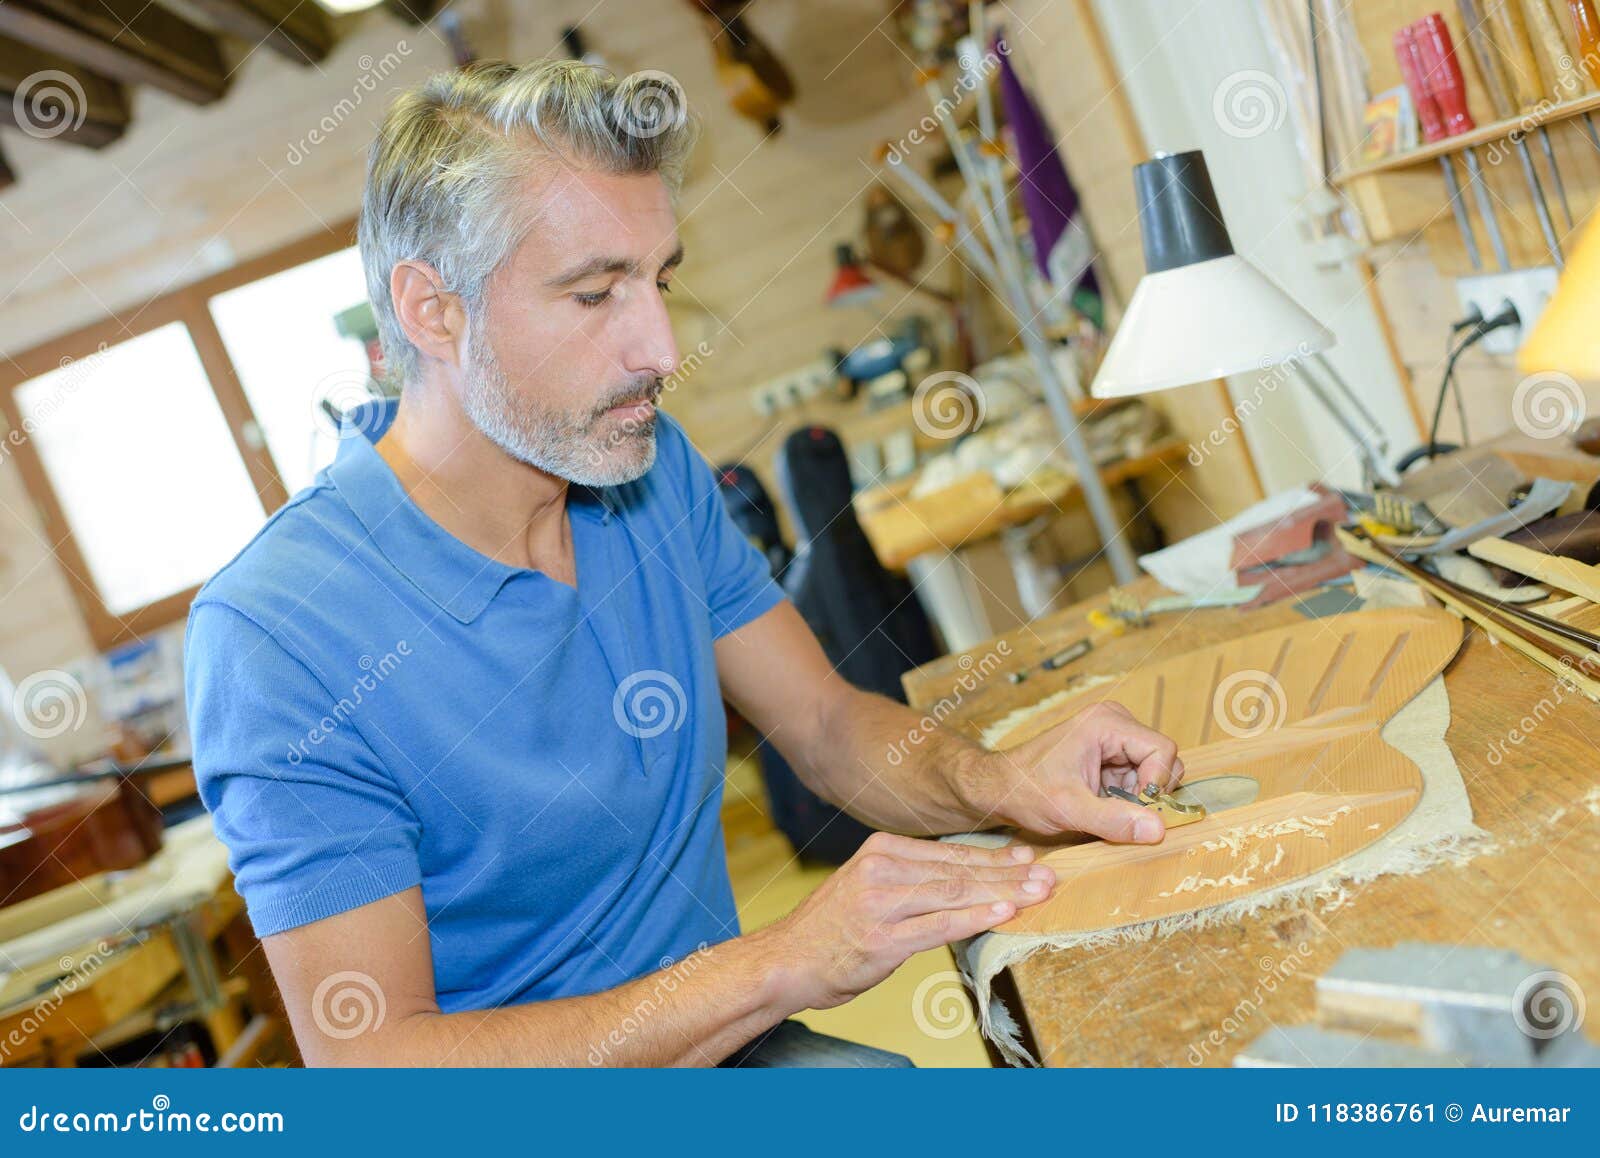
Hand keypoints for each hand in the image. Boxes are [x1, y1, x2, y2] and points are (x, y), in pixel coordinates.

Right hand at [760, 832, 1053, 1011]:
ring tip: (1038, 892)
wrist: (787, 960)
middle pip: (958, 869)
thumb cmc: (831, 929)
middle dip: (1009, 873)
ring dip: (1003, 892)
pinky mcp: (882, 938)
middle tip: (1049, 874)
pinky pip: (939, 925)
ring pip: (955, 893)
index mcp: (880, 850)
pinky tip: (1004, 913)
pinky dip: (976, 918)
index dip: (993, 855)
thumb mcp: (868, 887)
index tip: (1027, 857)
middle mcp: (881, 869)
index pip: (949, 852)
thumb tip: (966, 878)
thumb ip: (911, 879)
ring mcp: (881, 903)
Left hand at [969, 701, 1183, 843]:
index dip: (1157, 785)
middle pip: (1163, 760)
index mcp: (1106, 723)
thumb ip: (1114, 820)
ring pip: (1153, 773)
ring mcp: (1114, 738)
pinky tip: (1100, 804)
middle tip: (1118, 812)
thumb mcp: (1069, 810)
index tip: (1135, 810)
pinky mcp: (1111, 756)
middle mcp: (1114, 723)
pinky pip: (1139, 779)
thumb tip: (1158, 829)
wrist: (1000, 788)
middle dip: (1148, 792)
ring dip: (1137, 798)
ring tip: (1103, 807)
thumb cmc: (1025, 791)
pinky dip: (1127, 799)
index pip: (1163, 751)